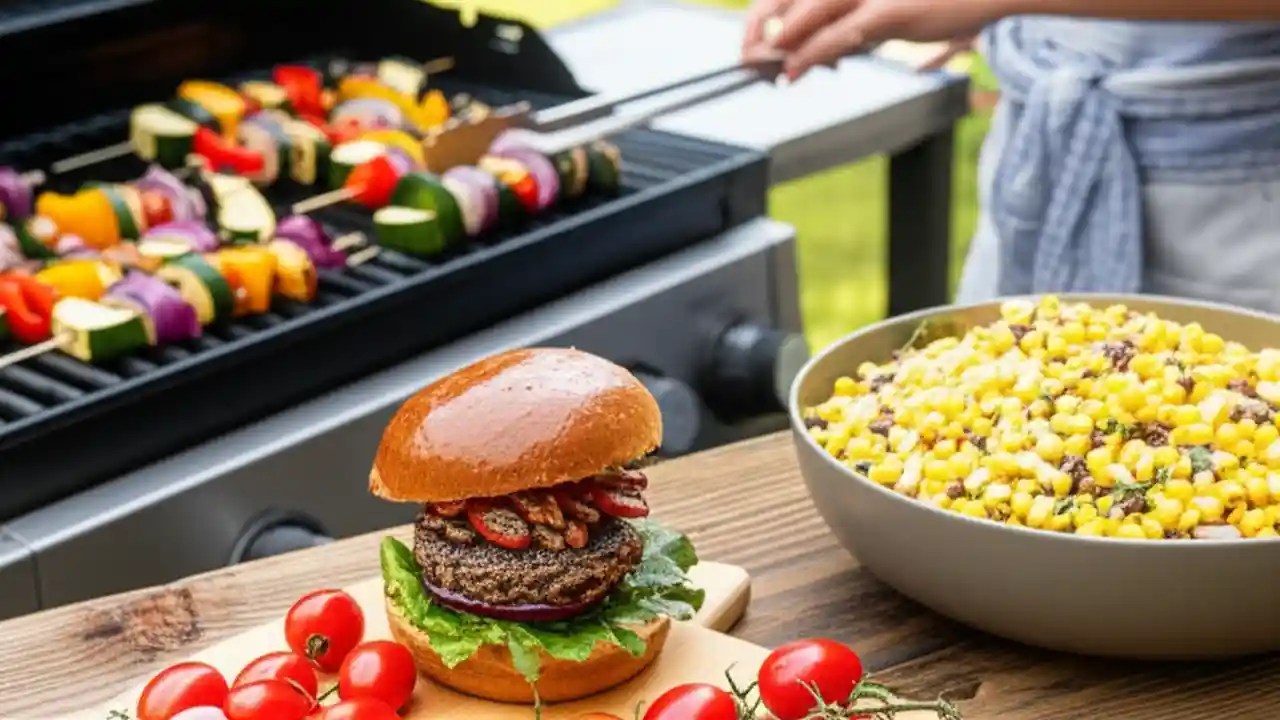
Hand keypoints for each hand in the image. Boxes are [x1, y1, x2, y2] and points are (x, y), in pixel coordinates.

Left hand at [742, 0, 1004, 79]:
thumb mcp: (889, 15)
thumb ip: (854, 29)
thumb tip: (820, 57)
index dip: (766, 12)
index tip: (752, 39)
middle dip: (759, 27)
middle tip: (744, 57)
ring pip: (807, 13)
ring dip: (778, 43)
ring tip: (762, 67)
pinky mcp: (891, 10)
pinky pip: (837, 35)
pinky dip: (809, 54)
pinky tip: (793, 72)